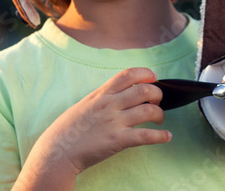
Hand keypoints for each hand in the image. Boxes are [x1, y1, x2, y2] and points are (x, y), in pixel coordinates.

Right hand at [20, 68, 170, 185]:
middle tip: (157, 102)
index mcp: (101, 94)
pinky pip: (146, 136)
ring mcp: (114, 122)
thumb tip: (119, 94)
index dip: (145, 73)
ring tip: (159, 120)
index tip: (153, 78)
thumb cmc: (69, 129)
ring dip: (160, 114)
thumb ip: (102, 98)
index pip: (128, 75)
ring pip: (149, 110)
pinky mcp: (118, 141)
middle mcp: (109, 105)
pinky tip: (166, 136)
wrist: (58, 151)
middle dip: (157, 94)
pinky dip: (160, 136)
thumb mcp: (84, 104)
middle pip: (144, 90)